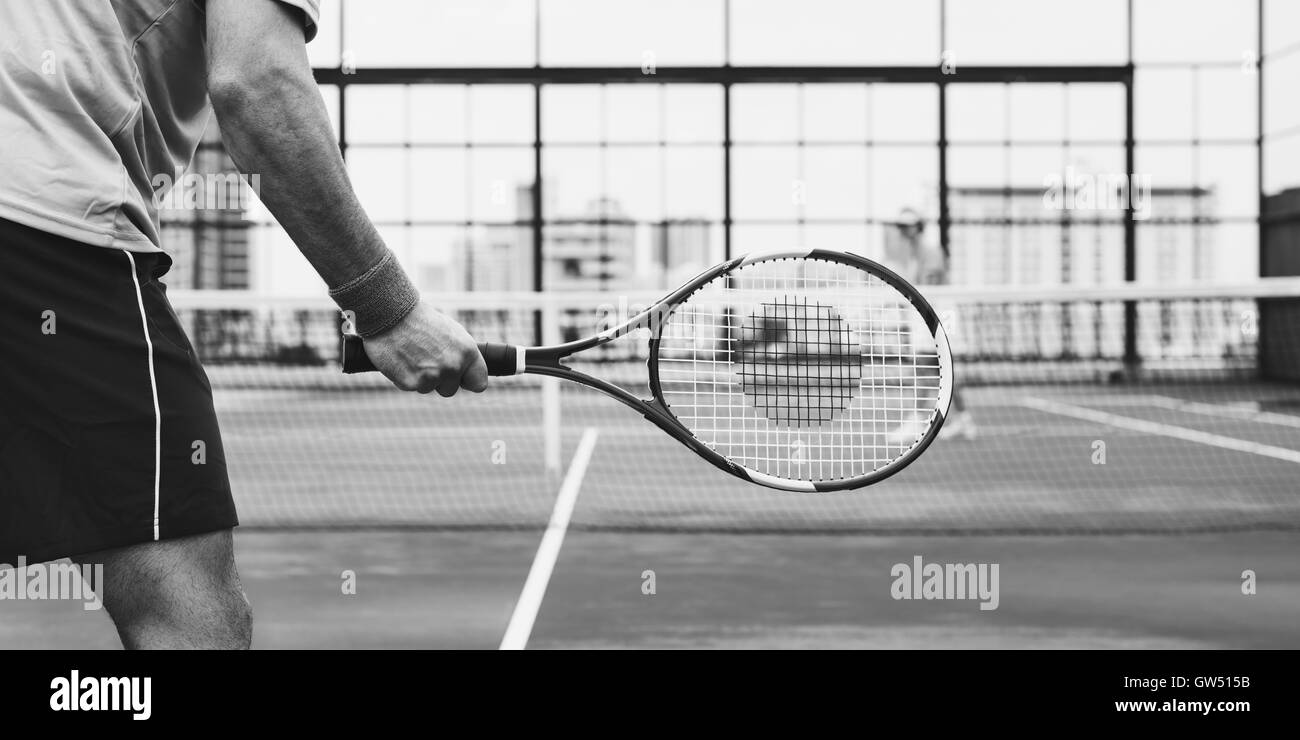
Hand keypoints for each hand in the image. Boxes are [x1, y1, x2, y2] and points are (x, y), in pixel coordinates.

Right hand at [360, 302, 487, 395]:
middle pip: (450, 390)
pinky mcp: (411, 383)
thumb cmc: (419, 319)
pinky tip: (400, 358)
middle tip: (424, 358)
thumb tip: (464, 370)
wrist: (389, 312)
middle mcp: (454, 366)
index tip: (459, 379)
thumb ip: (460, 354)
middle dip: (439, 380)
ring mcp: (433, 376)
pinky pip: (409, 387)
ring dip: (419, 377)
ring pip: (428, 389)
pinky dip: (403, 376)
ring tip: (410, 354)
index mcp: (467, 352)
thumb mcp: (450, 331)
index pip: (479, 383)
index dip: (467, 381)